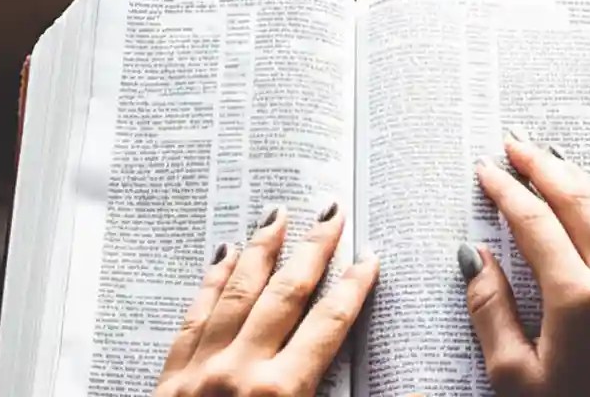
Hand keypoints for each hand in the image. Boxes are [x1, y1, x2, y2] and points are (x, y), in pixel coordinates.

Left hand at [155, 204, 379, 396]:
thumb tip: (421, 391)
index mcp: (282, 395)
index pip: (328, 325)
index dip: (353, 288)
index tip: (370, 257)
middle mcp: (240, 373)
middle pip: (284, 295)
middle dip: (312, 250)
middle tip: (330, 212)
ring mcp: (200, 372)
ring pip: (235, 294)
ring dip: (259, 251)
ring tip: (276, 215)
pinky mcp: (168, 379)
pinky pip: (194, 316)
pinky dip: (210, 283)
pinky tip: (221, 258)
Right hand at [460, 134, 589, 396]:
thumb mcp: (515, 380)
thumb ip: (491, 312)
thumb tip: (473, 258)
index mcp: (578, 299)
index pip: (533, 223)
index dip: (505, 190)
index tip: (485, 170)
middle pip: (577, 200)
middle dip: (542, 165)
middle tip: (515, 143)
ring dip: (583, 176)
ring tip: (556, 156)